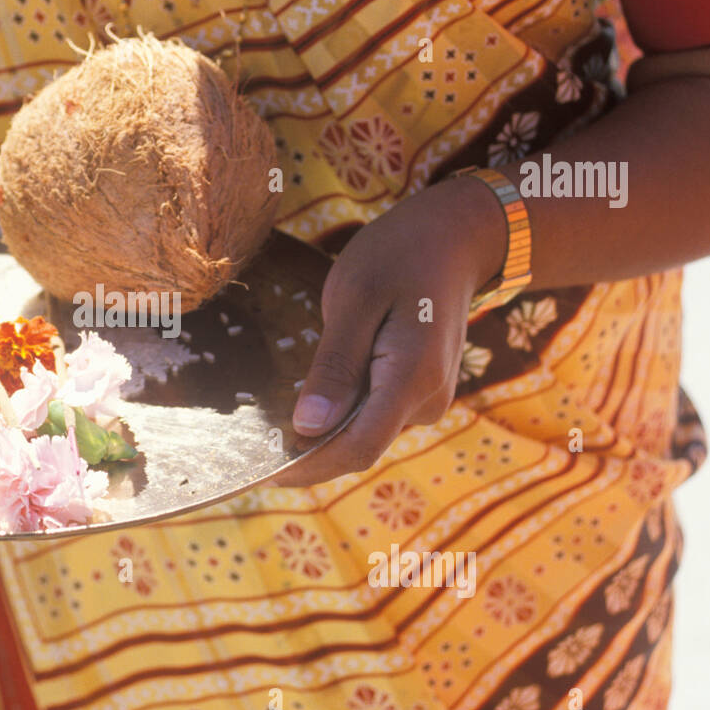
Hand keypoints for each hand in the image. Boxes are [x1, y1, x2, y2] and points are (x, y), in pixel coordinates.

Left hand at [275, 178, 507, 486]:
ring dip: (325, 436)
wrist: (455, 239)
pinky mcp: (422, 392)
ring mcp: (430, 399)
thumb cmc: (400, 256)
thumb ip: (335, 365)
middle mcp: (428, 400)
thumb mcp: (355, 299)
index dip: (310, 465)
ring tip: (274, 428)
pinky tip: (312, 404)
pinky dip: (343, 416)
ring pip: (367, 433)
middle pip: (361, 447)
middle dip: (310, 454)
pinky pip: (376, 415)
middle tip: (255, 451)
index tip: (263, 470)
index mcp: (412, 377)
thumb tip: (308, 426)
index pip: (358, 447)